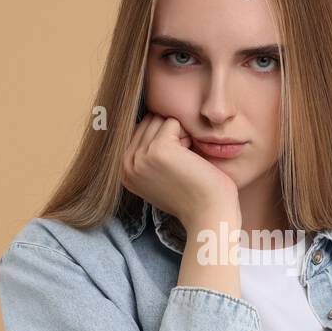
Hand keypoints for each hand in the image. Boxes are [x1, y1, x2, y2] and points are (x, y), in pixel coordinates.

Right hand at [122, 113, 239, 232]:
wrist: (208, 212)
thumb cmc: (191, 194)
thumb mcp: (158, 175)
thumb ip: (146, 152)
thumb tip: (150, 118)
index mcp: (123, 170)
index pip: (140, 130)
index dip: (163, 141)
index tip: (173, 168)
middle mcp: (126, 163)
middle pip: (148, 121)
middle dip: (170, 135)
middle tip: (181, 164)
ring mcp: (140, 156)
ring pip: (160, 119)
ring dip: (179, 135)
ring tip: (184, 162)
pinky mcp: (158, 149)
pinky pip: (173, 122)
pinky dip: (187, 136)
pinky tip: (190, 159)